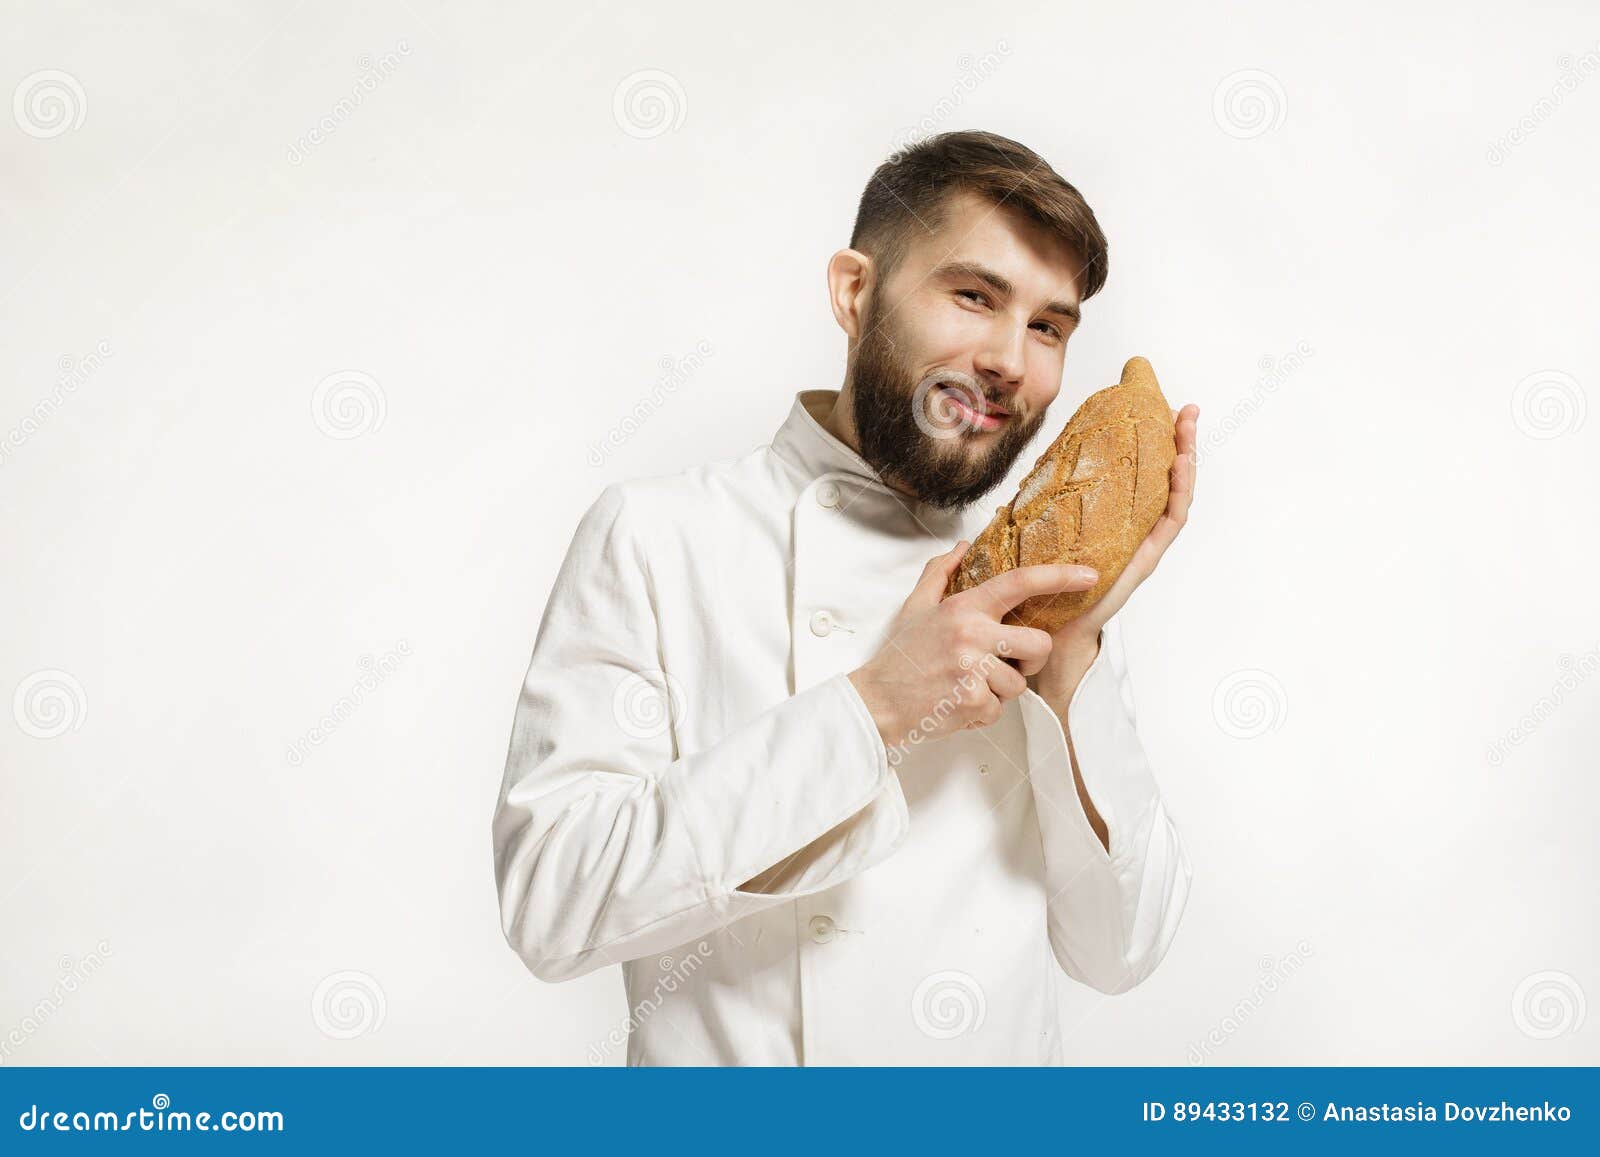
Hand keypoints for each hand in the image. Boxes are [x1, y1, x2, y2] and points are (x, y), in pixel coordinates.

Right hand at [848, 542, 1099, 748]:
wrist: (877, 701)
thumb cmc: (900, 655)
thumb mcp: (916, 606)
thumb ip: (941, 573)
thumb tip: (963, 547)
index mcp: (964, 608)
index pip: (1019, 583)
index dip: (1059, 577)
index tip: (1088, 575)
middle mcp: (972, 636)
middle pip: (1039, 644)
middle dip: (1030, 657)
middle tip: (1006, 661)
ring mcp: (973, 671)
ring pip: (1019, 683)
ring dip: (999, 689)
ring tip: (968, 684)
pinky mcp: (972, 702)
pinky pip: (1000, 708)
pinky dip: (983, 710)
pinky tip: (958, 701)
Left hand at [1033, 403, 1199, 696]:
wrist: (1047, 636)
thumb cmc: (1040, 592)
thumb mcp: (1035, 542)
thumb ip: (1030, 519)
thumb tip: (1000, 499)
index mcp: (1111, 525)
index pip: (1137, 478)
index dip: (1149, 445)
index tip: (1156, 410)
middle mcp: (1132, 533)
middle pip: (1164, 481)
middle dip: (1178, 443)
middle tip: (1186, 410)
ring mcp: (1141, 546)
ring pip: (1173, 498)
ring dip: (1185, 461)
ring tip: (1188, 429)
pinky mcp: (1141, 562)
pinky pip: (1168, 525)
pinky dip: (1177, 495)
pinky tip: (1178, 469)